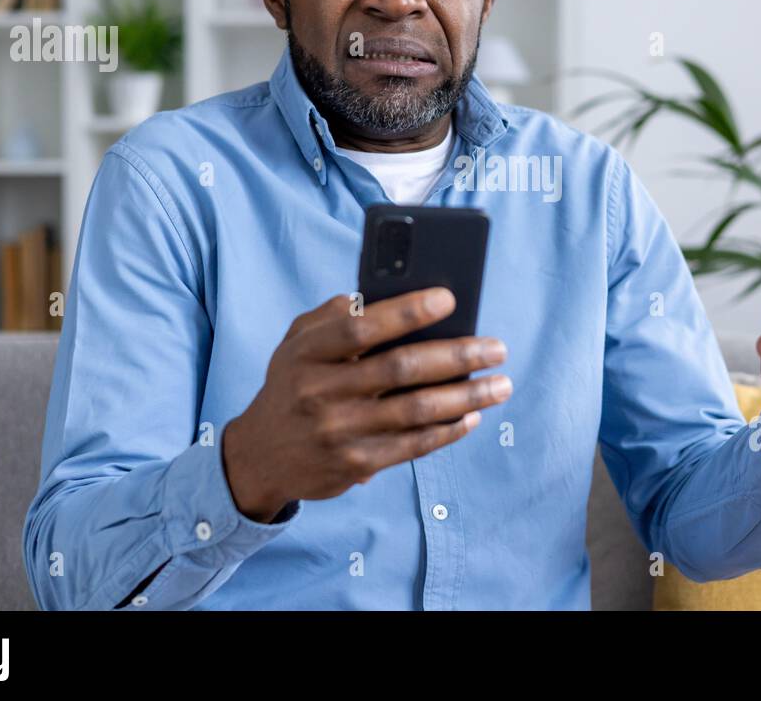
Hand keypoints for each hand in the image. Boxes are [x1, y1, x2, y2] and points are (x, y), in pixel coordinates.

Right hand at [223, 287, 511, 520]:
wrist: (260, 456)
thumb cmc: (292, 384)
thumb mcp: (296, 342)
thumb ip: (334, 315)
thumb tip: (389, 295)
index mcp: (307, 353)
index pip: (360, 328)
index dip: (406, 312)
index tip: (449, 299)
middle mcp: (320, 392)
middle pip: (401, 369)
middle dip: (457, 356)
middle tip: (497, 348)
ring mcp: (338, 432)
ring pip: (416, 411)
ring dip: (468, 397)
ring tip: (501, 384)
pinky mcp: (355, 464)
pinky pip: (413, 445)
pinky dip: (448, 430)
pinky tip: (472, 415)